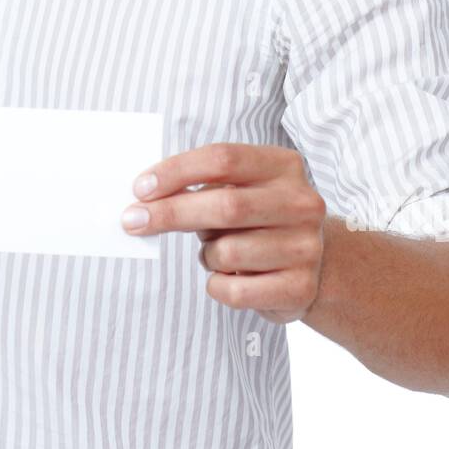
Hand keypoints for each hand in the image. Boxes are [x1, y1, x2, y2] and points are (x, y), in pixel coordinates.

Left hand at [121, 142, 325, 320]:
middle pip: (224, 203)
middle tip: (133, 220)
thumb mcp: (241, 189)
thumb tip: (146, 198)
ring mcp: (305, 246)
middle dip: (171, 213)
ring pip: (227, 251)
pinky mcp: (300, 287)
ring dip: (205, 254)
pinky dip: (217, 285)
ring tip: (216, 253)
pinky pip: (235, 289)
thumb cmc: (260, 220)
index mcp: (283, 166)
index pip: (223, 159)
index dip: (177, 171)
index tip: (140, 189)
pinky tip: (228, 276)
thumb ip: (203, 186)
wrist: (315, 264)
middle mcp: (301, 202)